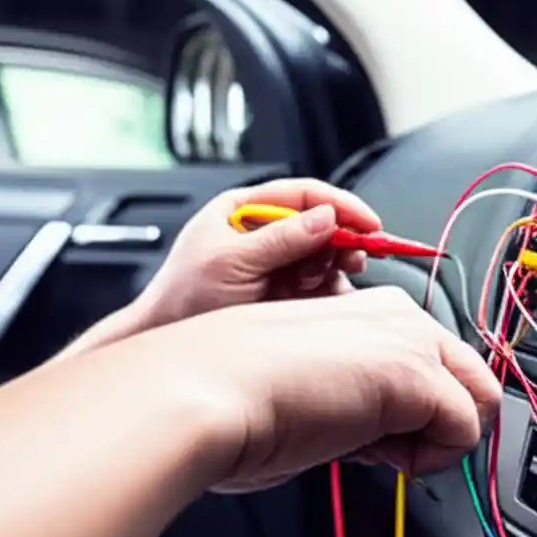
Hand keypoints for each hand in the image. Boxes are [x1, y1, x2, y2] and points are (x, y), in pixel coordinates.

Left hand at [135, 178, 382, 330]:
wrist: (168, 341)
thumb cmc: (183, 299)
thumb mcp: (232, 263)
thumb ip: (280, 239)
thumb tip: (325, 218)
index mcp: (244, 210)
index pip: (304, 194)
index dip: (340, 206)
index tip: (368, 223)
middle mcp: (264, 233)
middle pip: (321, 225)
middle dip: (341, 241)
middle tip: (353, 260)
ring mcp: (276, 264)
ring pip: (325, 257)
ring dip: (330, 270)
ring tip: (314, 286)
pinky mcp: (286, 294)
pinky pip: (321, 287)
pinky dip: (327, 294)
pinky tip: (316, 303)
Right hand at [142, 287, 501, 491]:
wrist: (201, 390)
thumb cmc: (232, 395)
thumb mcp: (315, 389)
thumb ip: (361, 401)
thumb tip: (390, 437)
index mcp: (369, 310)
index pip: (435, 364)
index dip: (414, 412)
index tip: (373, 437)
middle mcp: (398, 315)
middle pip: (472, 376)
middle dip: (440, 424)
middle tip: (385, 451)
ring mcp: (410, 341)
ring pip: (481, 401)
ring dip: (440, 440)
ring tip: (380, 453)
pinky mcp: (415, 375)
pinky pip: (467, 430)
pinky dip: (434, 459)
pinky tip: (382, 457)